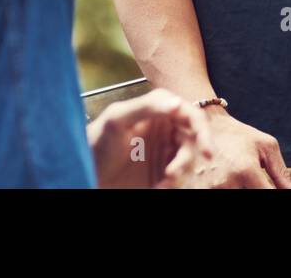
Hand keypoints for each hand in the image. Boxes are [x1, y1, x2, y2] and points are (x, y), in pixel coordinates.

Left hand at [87, 88, 213, 188]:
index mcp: (156, 110)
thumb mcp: (116, 119)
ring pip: (189, 156)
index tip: (204, 145)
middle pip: (195, 134)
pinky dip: (173, 183)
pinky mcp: (161, 172)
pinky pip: (179, 177)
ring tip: (167, 180)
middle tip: (207, 157)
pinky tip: (158, 187)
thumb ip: (146, 107)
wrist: (83, 177)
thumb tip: (176, 103)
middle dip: (200, 146)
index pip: (188, 112)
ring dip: (183, 168)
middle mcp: (164, 128)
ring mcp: (163, 151)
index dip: (200, 126)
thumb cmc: (95, 144)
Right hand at [191, 109, 290, 188]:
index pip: (267, 195)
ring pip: (235, 195)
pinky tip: (226, 179)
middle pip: (250, 197)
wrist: (205, 125)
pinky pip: (218, 192)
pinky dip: (226, 187)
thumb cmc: (239, 135)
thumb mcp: (266, 146)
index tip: (271, 187)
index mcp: (246, 170)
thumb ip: (281, 172)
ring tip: (236, 174)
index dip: (274, 195)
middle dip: (253, 188)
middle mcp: (226, 182)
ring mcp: (209, 188)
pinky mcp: (197, 189)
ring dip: (239, 187)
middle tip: (250, 177)